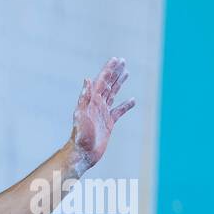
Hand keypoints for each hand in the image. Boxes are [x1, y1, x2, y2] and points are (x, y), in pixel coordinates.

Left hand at [68, 56, 135, 175]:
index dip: (108, 70)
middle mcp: (96, 105)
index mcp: (91, 101)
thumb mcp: (81, 115)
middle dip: (115, 73)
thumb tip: (87, 79)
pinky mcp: (108, 123)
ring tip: (127, 73)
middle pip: (108, 84)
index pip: (101, 81)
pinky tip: (132, 100)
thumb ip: (84, 98)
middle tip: (122, 61)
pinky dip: (126, 106)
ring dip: (119, 83)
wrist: (82, 154)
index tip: (116, 59)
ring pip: (113, 94)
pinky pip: (118, 112)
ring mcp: (103, 114)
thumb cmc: (80, 136)